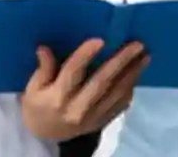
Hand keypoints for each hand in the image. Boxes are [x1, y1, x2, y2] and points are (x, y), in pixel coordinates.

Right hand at [21, 39, 148, 141]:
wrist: (45, 137)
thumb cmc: (37, 107)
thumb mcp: (33, 88)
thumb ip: (43, 69)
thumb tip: (44, 48)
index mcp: (57, 97)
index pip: (72, 73)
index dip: (85, 56)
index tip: (100, 40)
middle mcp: (78, 108)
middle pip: (102, 82)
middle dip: (121, 62)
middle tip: (137, 45)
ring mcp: (92, 117)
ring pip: (116, 93)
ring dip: (132, 74)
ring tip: (145, 57)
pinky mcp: (101, 122)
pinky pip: (120, 105)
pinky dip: (130, 90)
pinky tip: (137, 75)